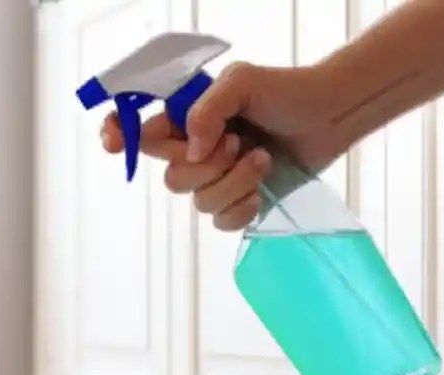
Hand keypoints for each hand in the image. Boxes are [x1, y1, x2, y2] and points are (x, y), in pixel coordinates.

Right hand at [101, 63, 345, 231]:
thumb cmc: (285, 92)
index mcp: (184, 120)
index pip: (138, 132)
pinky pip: (220, 222)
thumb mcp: (241, 82)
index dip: (118, 137)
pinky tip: (260, 192)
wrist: (330, 116)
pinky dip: (241, 209)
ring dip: (234, 182)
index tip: (113, 143)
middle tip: (237, 141)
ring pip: (198, 202)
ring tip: (263, 158)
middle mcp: (193, 152)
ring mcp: (215, 180)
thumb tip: (192, 150)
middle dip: (207, 165)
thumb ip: (207, 109)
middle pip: (171, 178)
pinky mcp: (237, 202)